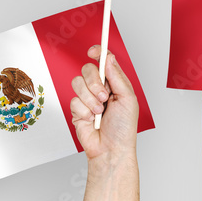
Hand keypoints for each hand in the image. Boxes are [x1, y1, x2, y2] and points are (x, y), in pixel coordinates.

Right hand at [70, 45, 138, 164]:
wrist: (111, 149)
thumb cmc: (123, 127)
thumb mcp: (127, 98)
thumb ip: (117, 77)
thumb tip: (108, 58)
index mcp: (114, 83)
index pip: (103, 62)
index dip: (98, 53)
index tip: (94, 51)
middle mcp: (100, 89)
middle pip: (87, 70)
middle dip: (95, 82)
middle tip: (104, 96)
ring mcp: (87, 99)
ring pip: (77, 83)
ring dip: (90, 99)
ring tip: (99, 112)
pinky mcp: (77, 110)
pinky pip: (74, 101)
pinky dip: (84, 111)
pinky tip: (92, 120)